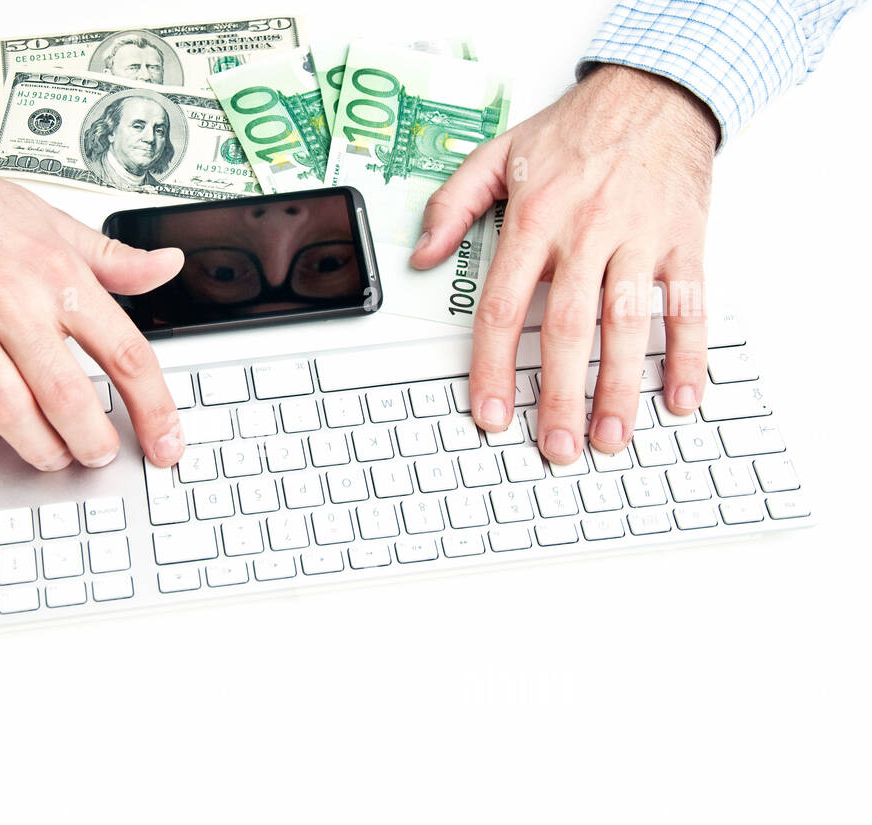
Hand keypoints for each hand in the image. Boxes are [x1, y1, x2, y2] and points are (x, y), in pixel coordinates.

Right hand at [0, 132, 185, 470]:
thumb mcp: (51, 220)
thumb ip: (112, 259)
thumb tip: (166, 267)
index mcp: (55, 271)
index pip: (126, 353)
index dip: (155, 409)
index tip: (165, 443)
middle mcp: (10, 298)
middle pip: (69, 397)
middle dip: (93, 443)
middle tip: (100, 455)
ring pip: (10, 413)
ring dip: (39, 449)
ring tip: (53, 454)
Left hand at [410, 65, 717, 461]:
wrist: (656, 90)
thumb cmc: (578, 129)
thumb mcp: (498, 154)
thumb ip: (452, 205)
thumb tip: (421, 256)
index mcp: (535, 219)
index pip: (504, 308)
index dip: (495, 368)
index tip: (491, 414)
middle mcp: (587, 231)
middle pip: (569, 329)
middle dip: (560, 396)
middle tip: (555, 447)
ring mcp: (640, 239)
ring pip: (628, 325)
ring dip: (620, 388)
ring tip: (608, 437)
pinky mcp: (684, 242)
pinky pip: (689, 305)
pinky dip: (689, 354)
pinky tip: (680, 398)